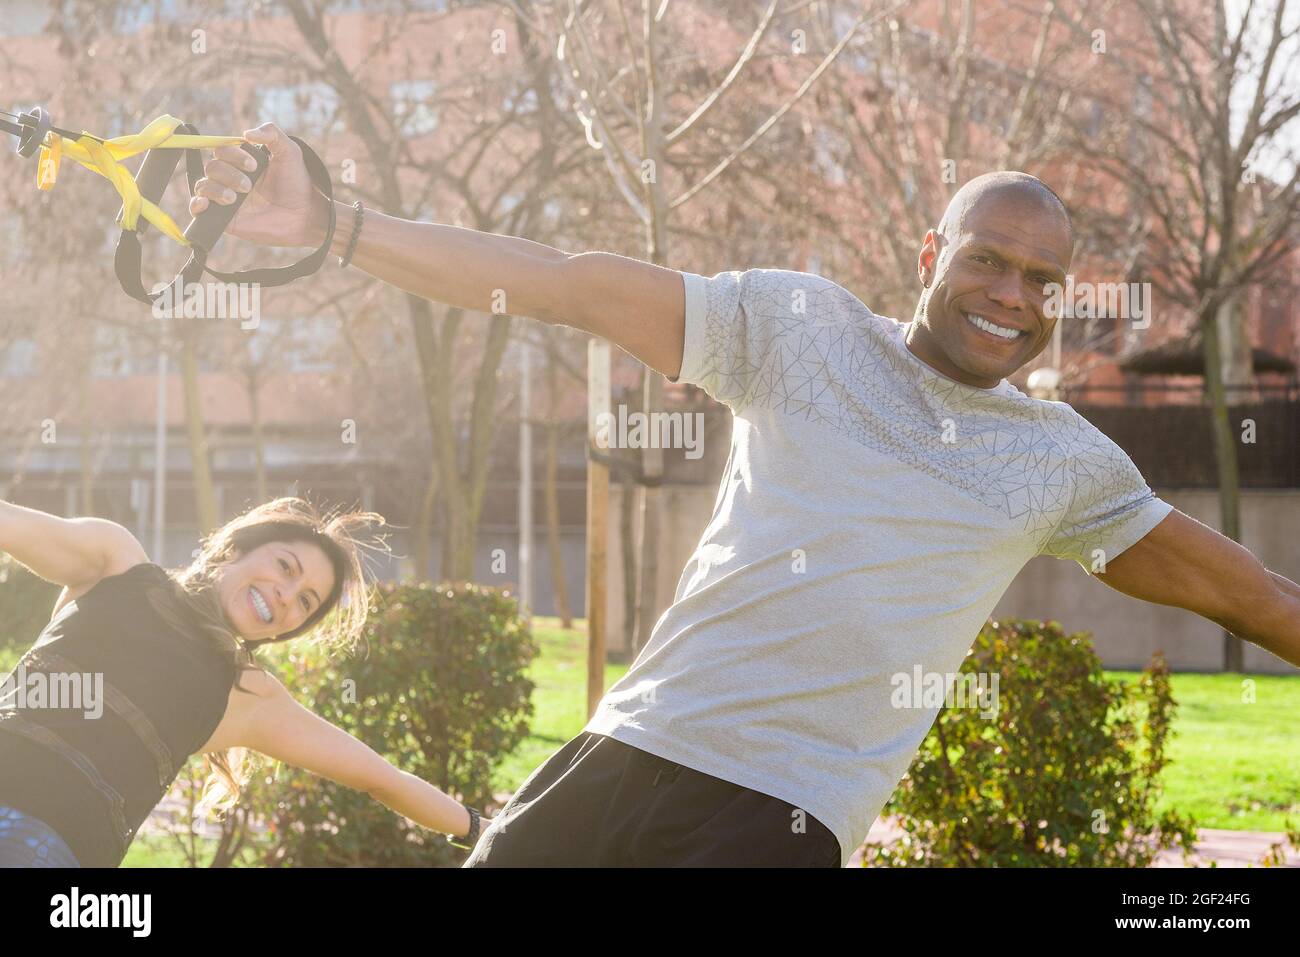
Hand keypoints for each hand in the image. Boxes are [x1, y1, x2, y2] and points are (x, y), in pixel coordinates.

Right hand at [188, 122, 329, 247]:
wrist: (305, 215)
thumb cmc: (297, 183)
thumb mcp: (289, 151)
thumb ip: (272, 134)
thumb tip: (246, 134)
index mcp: (242, 161)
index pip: (221, 150)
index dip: (233, 155)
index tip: (254, 166)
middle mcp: (231, 178)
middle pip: (211, 167)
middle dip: (228, 174)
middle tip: (249, 185)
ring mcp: (226, 198)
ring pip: (203, 186)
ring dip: (215, 188)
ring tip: (234, 198)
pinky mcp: (225, 219)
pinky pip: (198, 209)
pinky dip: (195, 204)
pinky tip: (204, 204)